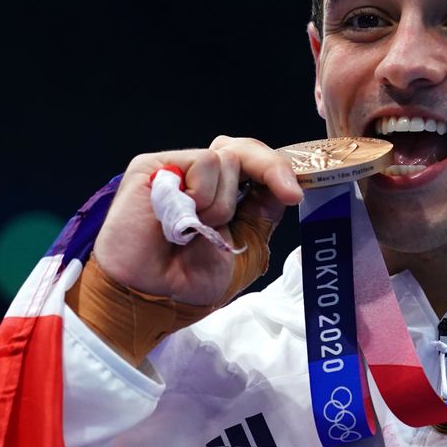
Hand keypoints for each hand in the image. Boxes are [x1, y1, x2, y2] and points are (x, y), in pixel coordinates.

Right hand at [92, 136, 303, 306]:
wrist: (151, 296)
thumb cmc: (190, 279)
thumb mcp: (245, 249)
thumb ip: (263, 215)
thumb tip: (285, 185)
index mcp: (223, 194)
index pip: (257, 164)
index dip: (278, 171)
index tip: (295, 195)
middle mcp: (201, 178)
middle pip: (245, 150)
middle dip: (266, 172)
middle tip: (277, 200)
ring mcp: (177, 169)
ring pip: (225, 159)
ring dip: (220, 204)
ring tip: (193, 230)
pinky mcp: (154, 166)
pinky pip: (202, 162)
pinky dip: (201, 195)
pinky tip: (178, 219)